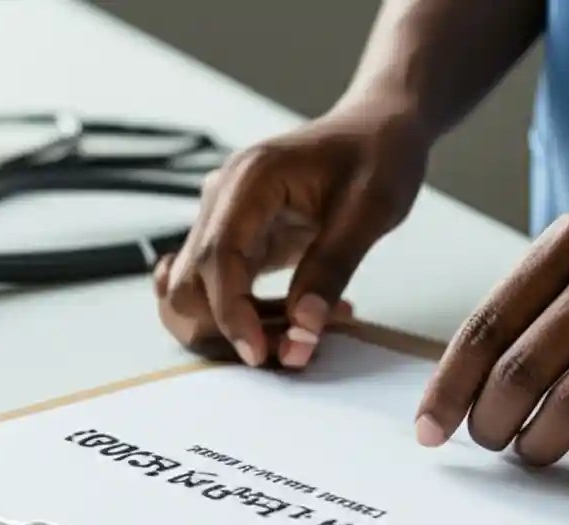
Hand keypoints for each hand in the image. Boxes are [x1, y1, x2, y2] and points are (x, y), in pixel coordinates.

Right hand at [155, 100, 429, 367]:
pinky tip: (298, 314)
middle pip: (188, 282)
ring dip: (240, 326)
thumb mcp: (371, 210)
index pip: (216, 258)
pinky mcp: (237, 238)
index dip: (231, 314)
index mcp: (250, 179)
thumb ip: (332, 268)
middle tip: (290, 348)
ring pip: (199, 292)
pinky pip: (223, 289)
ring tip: (306, 329)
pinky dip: (250, 315)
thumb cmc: (379, 155)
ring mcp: (223, 217)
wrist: (379, 127)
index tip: (260, 354)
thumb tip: (302, 330)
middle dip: (226, 328)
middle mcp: (223, 197)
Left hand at [415, 150, 568, 466]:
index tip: (429, 428)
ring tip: (534, 453)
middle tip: (489, 442)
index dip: (448, 386)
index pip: (485, 326)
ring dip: (543, 441)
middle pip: (522, 369)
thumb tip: (485, 369)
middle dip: (492, 422)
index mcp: (567, 241)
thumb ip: (545, 290)